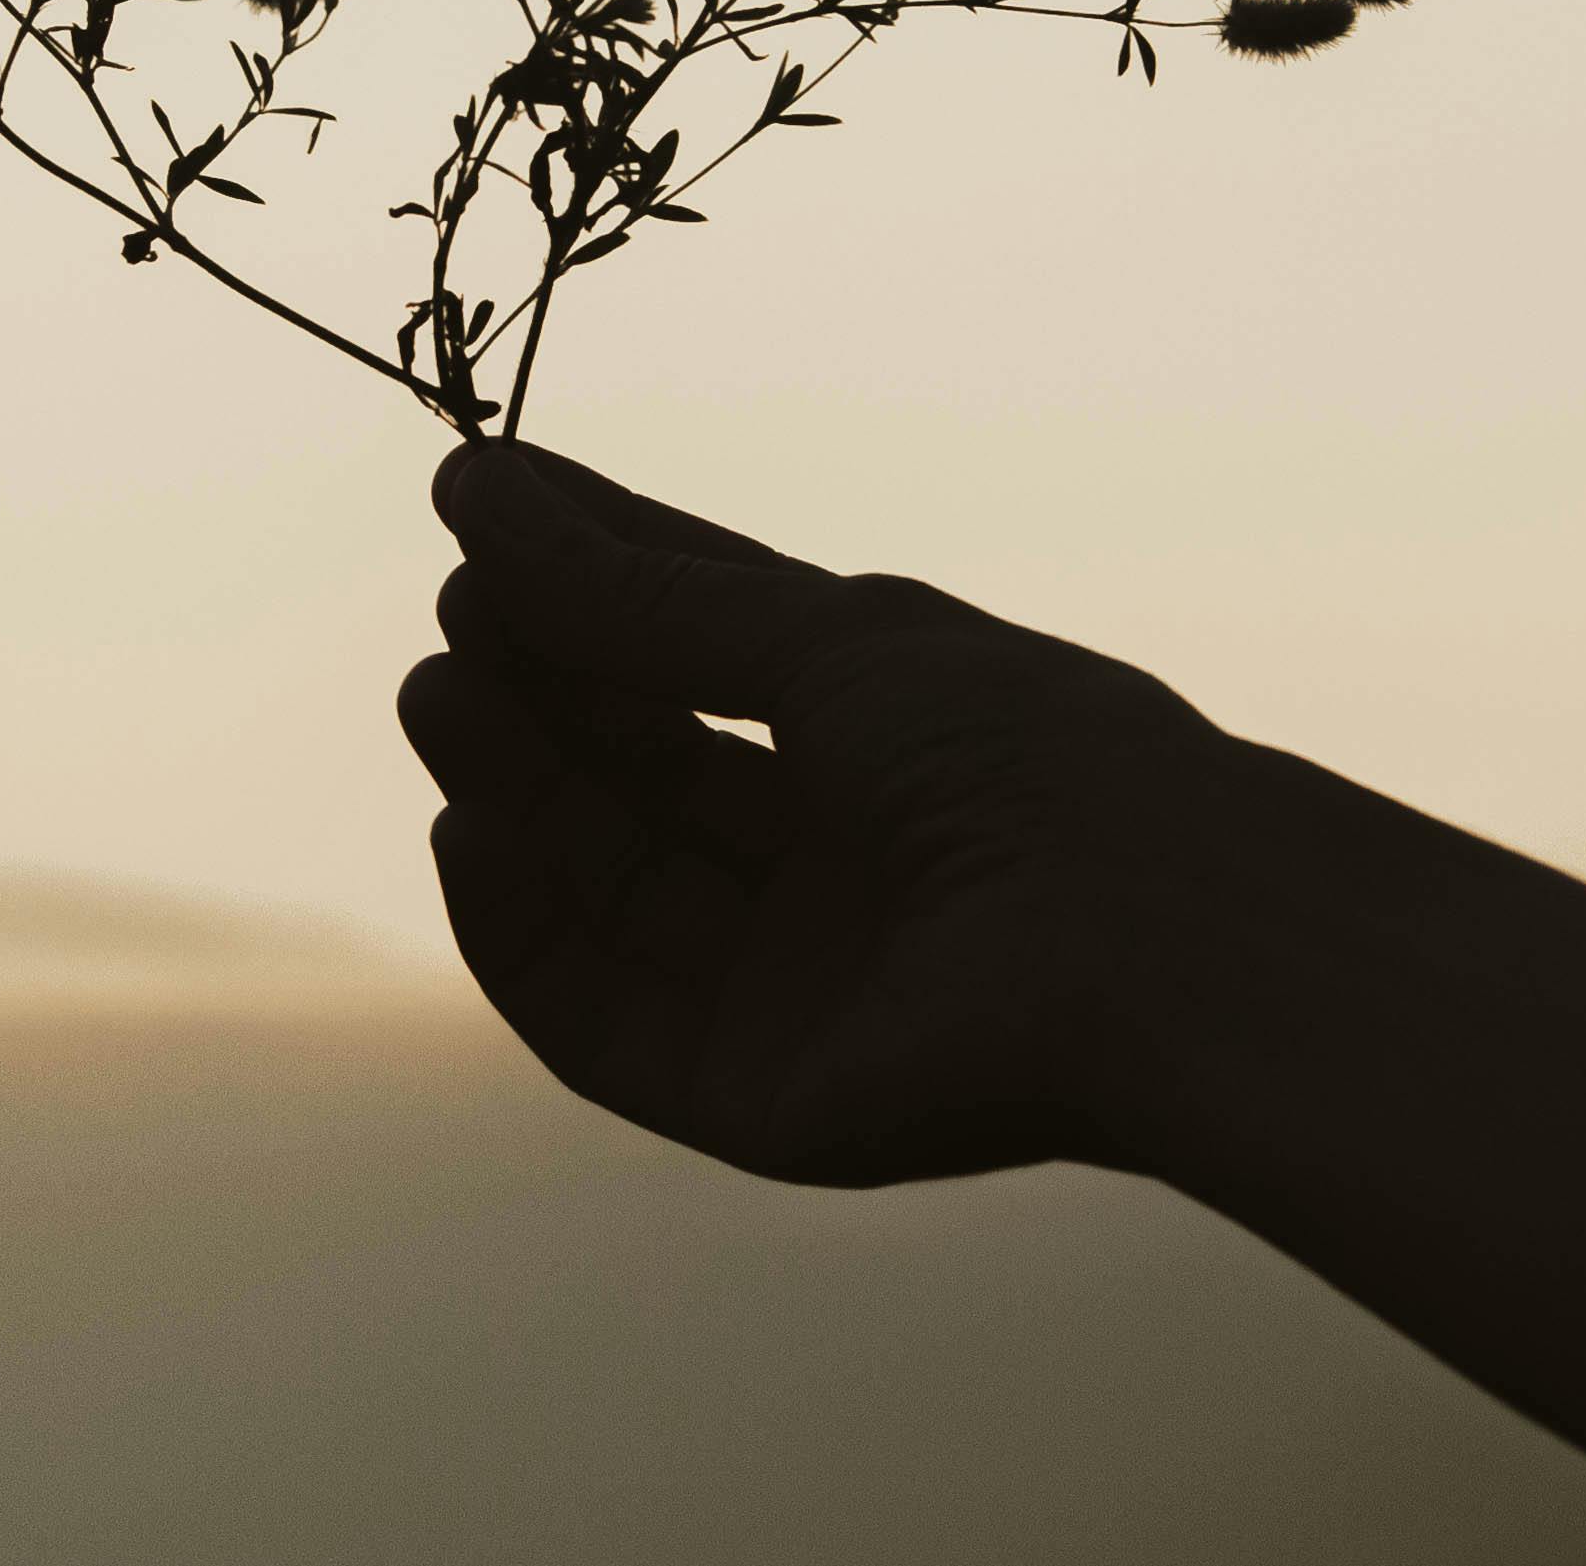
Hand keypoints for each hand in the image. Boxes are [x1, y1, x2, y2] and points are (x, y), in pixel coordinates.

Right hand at [402, 440, 1238, 1187]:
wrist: (1145, 936)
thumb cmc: (1026, 754)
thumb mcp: (826, 638)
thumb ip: (645, 590)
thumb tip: (485, 488)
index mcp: (876, 735)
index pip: (693, 650)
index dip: (582, 579)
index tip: (475, 501)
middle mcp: (829, 860)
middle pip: (638, 770)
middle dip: (538, 686)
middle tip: (450, 615)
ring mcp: (790, 983)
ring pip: (609, 885)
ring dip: (515, 789)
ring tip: (440, 694)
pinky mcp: (752, 1098)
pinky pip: (600, 1019)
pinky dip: (521, 929)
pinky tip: (469, 832)